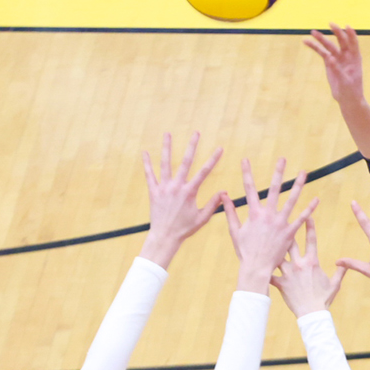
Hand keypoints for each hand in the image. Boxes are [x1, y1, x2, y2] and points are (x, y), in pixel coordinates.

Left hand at [139, 132, 226, 268]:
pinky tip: (145, 152)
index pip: (204, 172)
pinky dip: (147, 163)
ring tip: (168, 134)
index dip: (213, 159)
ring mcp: (164, 188)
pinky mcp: (153, 191)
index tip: (220, 148)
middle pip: (185, 162)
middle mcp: (176, 187)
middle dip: (192, 146)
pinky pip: (149, 175)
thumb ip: (213, 204)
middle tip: (196, 133)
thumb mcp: (202, 218)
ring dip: (167, 148)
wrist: (165, 236)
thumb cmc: (185, 229)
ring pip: (165, 164)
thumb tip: (224, 192)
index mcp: (189, 192)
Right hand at [222, 159, 317, 293]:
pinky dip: (309, 209)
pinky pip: (301, 218)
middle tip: (283, 159)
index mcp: (254, 214)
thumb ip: (230, 212)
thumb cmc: (245, 250)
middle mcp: (268, 215)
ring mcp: (280, 223)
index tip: (245, 160)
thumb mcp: (235, 230)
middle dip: (278, 173)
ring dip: (298, 185)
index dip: (246, 173)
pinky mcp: (289, 232)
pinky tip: (316, 199)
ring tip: (304, 172)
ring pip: (291, 200)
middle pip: (275, 189)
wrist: (256, 267)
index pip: (249, 189)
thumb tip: (223, 195)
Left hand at [269, 216, 345, 317]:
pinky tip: (256, 263)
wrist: (312, 313)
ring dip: (272, 248)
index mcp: (312, 262)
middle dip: (286, 231)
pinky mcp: (280, 283)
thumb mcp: (335, 284)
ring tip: (265, 238)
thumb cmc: (324, 299)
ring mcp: (288, 273)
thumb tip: (345, 263)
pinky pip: (269, 274)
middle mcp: (299, 264)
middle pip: (290, 242)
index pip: (311, 240)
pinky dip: (263, 269)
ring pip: (278, 255)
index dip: (309, 226)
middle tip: (280, 220)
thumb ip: (341, 271)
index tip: (308, 216)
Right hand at [303, 24, 366, 105]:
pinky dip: (314, 47)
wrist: (347, 99)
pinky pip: (321, 52)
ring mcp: (337, 58)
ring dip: (321, 39)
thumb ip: (338, 70)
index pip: (354, 43)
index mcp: (355, 59)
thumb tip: (329, 58)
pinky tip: (306, 41)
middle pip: (341, 40)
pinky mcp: (329, 63)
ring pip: (329, 45)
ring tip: (312, 32)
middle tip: (330, 24)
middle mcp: (346, 56)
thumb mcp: (346, 82)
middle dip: (336, 32)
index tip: (347, 26)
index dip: (351, 34)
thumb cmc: (351, 91)